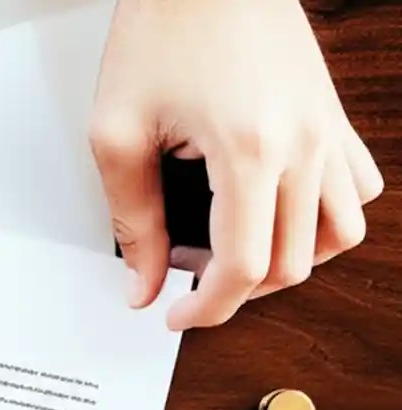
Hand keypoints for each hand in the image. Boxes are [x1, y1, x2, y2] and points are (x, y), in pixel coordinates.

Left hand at [91, 0, 384, 329]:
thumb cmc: (160, 29)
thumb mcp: (117, 132)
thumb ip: (131, 220)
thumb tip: (142, 284)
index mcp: (249, 151)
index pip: (246, 268)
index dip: (207, 308)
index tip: (173, 316)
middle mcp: (303, 144)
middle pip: (293, 264)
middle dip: (233, 287)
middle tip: (178, 268)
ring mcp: (327, 129)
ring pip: (338, 234)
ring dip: (286, 261)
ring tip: (229, 247)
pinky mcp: (331, 114)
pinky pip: (356, 188)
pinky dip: (323, 217)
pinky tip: (273, 208)